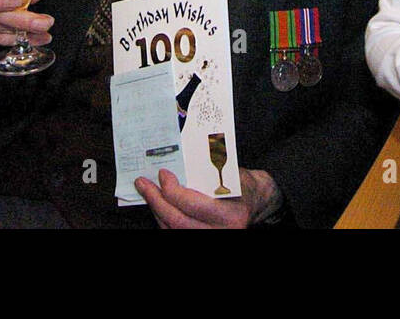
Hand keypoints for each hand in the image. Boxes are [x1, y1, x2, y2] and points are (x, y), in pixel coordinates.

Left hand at [134, 168, 279, 227]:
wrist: (255, 201)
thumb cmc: (242, 184)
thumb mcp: (230, 174)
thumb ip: (206, 172)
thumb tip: (175, 161)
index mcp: (231, 215)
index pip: (193, 205)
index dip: (172, 191)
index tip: (163, 174)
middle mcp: (221, 232)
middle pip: (178, 221)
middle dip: (157, 201)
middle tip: (144, 184)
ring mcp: (211, 238)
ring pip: (174, 230)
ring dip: (156, 209)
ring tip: (147, 191)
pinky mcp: (202, 238)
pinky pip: (175, 232)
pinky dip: (163, 218)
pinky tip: (158, 204)